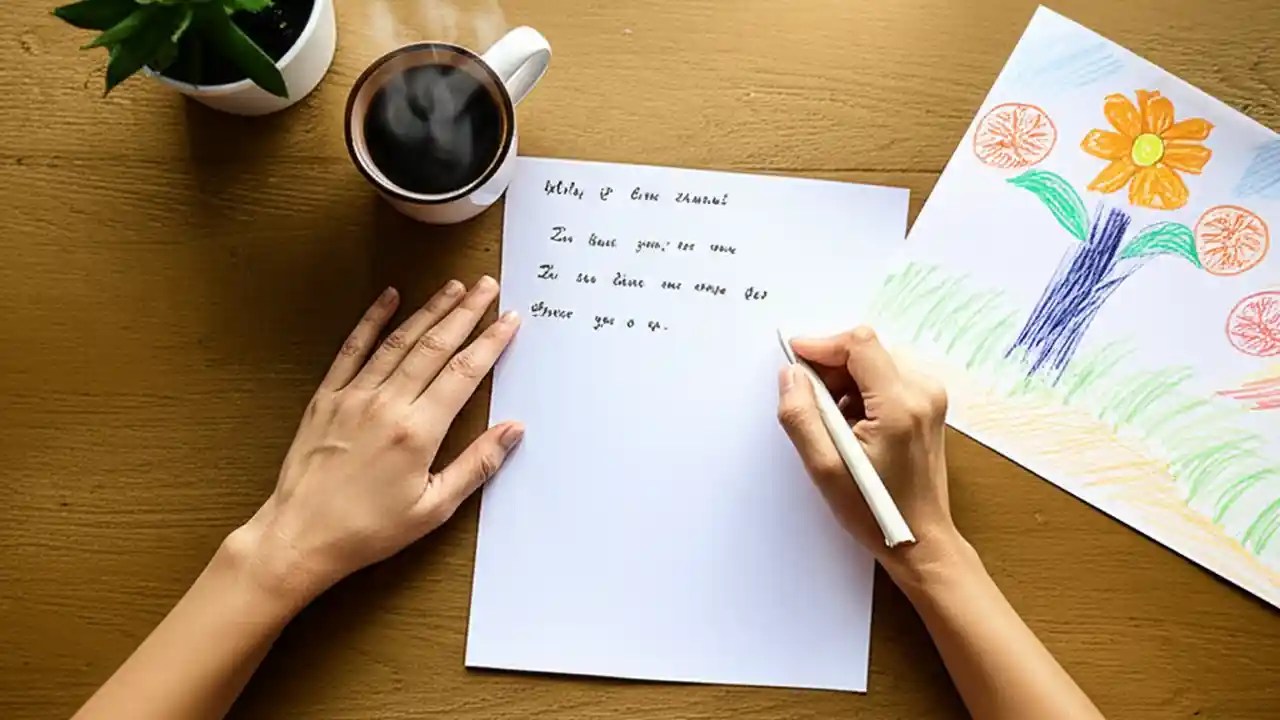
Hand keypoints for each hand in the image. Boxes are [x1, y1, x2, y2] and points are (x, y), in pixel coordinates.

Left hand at [228, 277, 522, 605]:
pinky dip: (372, 320)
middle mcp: (387, 404)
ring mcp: (354, 396)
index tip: (510, 318)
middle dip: (466, 312)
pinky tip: (389, 298)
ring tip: (453, 287)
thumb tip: (513, 430)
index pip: (464, 373)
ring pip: (399, 341)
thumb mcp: (434, 507)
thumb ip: (477, 464)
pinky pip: (352, 349)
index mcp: (418, 431)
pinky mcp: (327, 397)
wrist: (300, 535)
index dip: (491, 341)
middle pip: (435, 346)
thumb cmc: (369, 530)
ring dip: (429, 310)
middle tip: (488, 286)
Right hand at [776, 326, 960, 576]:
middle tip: (812, 402)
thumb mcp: (824, 468)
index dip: (821, 345)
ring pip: (875, 361)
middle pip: (866, 349)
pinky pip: (887, 377)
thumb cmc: (877, 512)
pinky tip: (852, 424)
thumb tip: (791, 375)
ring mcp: (930, 397)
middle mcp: (923, 392)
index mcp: (900, 405)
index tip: (794, 359)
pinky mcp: (928, 404)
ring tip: (833, 421)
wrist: (921, 540)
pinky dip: (862, 390)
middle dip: (831, 367)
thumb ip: (802, 416)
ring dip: (845, 380)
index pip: (859, 344)